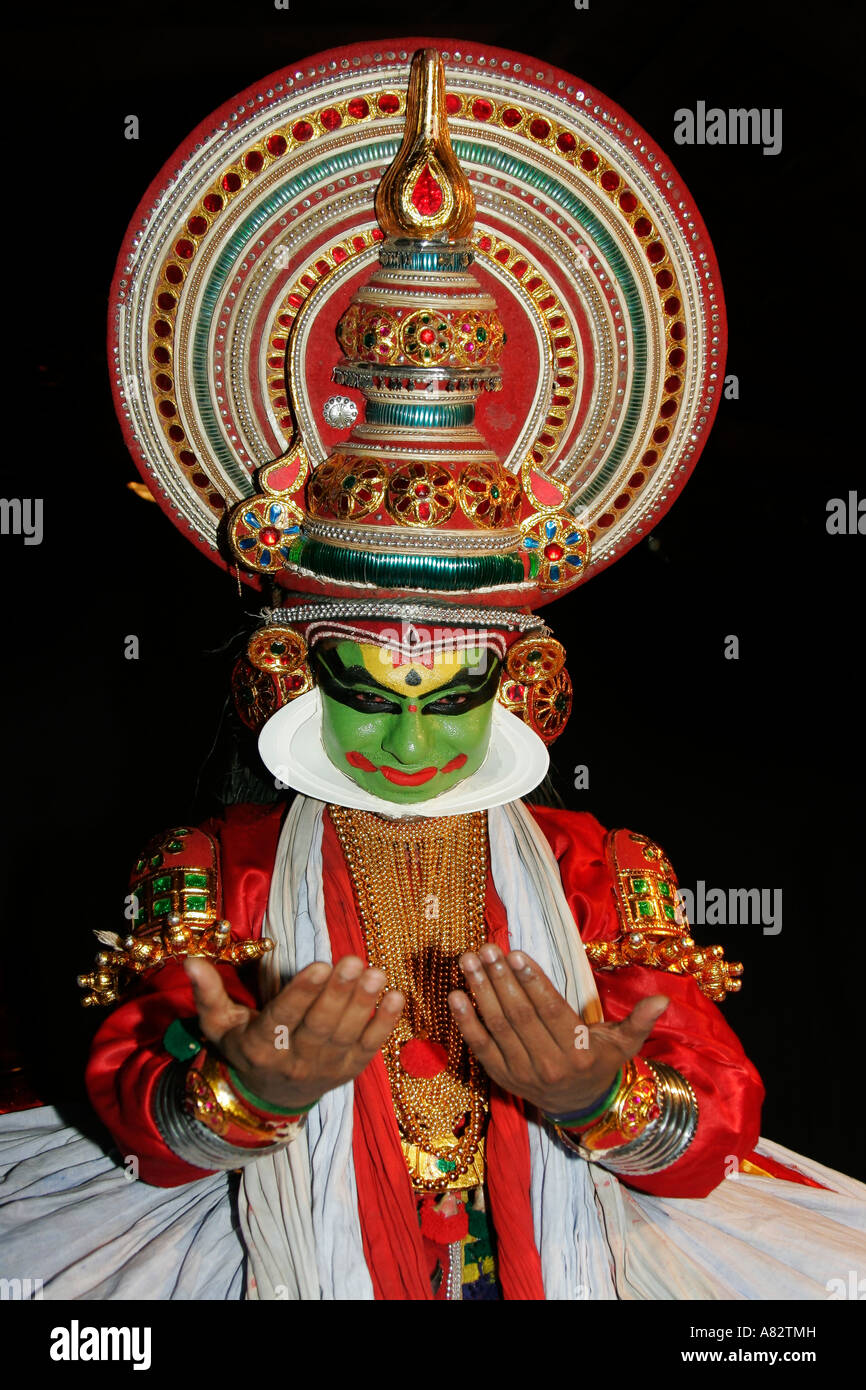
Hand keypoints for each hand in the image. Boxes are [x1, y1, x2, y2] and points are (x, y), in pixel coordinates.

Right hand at [184, 955, 403, 1110]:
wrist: (270, 1098)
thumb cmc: (245, 1048)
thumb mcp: (219, 1025)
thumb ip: (208, 994)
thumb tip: (191, 960)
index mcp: (261, 1048)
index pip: (283, 1019)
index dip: (302, 994)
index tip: (320, 965)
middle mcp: (294, 1063)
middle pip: (319, 1027)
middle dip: (338, 994)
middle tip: (354, 961)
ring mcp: (326, 1070)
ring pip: (346, 1036)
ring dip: (364, 1004)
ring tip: (376, 972)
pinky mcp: (349, 1072)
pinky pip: (370, 1048)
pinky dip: (384, 1024)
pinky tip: (396, 997)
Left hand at [448, 943, 668, 1116]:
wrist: (579, 1107)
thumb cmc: (600, 1062)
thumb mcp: (624, 1044)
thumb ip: (640, 1021)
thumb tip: (664, 999)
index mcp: (579, 1052)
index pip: (551, 1011)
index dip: (532, 982)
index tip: (516, 954)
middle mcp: (549, 1065)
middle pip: (520, 1017)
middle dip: (500, 980)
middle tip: (486, 949)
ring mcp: (522, 1074)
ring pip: (498, 1028)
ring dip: (480, 992)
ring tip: (469, 962)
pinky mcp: (502, 1078)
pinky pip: (480, 1048)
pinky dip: (466, 1022)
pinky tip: (455, 995)